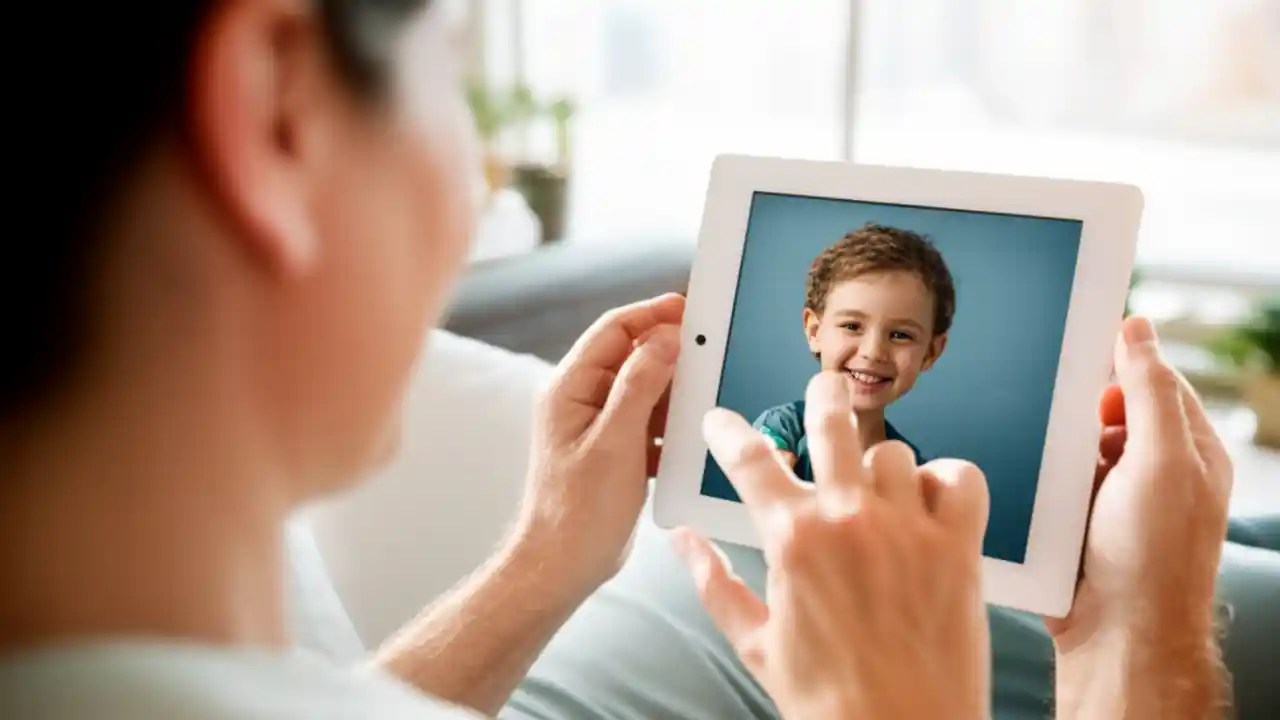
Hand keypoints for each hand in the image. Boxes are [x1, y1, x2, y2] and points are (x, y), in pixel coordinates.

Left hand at [515, 294, 683, 599]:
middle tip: (710, 351)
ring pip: (645, 390)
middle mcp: (580, 400)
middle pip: (632, 356)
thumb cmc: (577, 512)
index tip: (689, 309)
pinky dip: (670, 426)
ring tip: (704, 398)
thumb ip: (640, 386)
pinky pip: (648, 422)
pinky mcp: (614, 451)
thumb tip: (664, 339)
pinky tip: (689, 436)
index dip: (651, 314)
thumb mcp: (615, 442)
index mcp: (569, 388)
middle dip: (671, 353)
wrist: (563, 566)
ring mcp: (597, 426)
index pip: (613, 330)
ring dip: (674, 393)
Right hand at [673, 371, 990, 719]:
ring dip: (880, 463)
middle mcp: (850, 520)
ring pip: (894, 452)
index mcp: (793, 540)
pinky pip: (961, 478)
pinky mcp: (958, 547)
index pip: (749, 460)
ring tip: (876, 486)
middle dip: (822, 393)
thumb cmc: (828, 700)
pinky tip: (931, 497)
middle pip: (833, 421)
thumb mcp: (755, 643)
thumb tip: (682, 542)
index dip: (728, 431)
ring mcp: (909, 528)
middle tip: (823, 384)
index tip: (721, 421)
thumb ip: (715, 583)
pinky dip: (947, 479)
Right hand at [1050, 316, 1232, 717]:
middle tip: (1059, 418)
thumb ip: (1149, 391)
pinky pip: (1053, 484)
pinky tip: (1033, 487)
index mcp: (1190, 451)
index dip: (1119, 364)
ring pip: (1075, 447)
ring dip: (1056, 449)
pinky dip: (1041, 481)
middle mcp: (1157, 473)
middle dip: (1079, 411)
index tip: (1077, 350)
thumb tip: (1137, 329)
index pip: (1155, 381)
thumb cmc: (1149, 557)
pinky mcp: (1081, 524)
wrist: (1115, 637)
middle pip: (1109, 413)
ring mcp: (1117, 500)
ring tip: (1050, 465)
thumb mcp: (1160, 460)